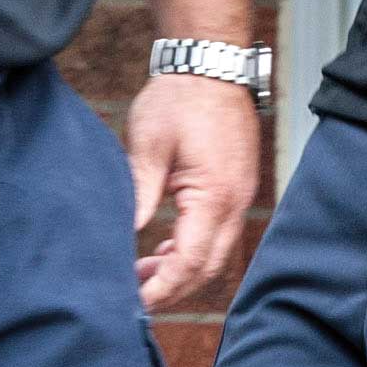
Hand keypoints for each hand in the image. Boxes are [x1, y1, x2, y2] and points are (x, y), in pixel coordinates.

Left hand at [128, 69, 264, 312]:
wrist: (209, 64)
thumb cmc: (178, 100)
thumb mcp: (148, 148)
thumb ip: (139, 196)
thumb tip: (125, 236)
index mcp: (214, 196)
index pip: (191, 261)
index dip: (163, 288)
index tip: (136, 302)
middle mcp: (236, 202)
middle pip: (209, 266)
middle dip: (173, 286)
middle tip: (135, 293)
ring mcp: (241, 195)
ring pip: (216, 252)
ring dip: (183, 268)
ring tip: (144, 270)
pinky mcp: (237, 187)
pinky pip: (220, 231)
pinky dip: (194, 246)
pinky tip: (166, 246)